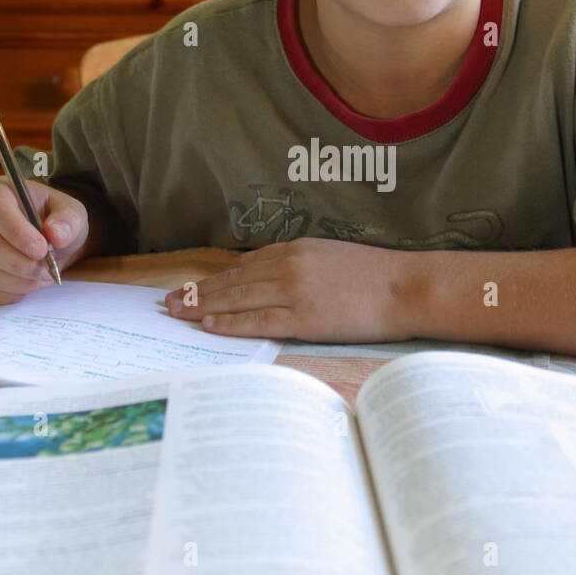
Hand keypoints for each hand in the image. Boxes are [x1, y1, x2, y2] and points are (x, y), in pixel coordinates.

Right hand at [0, 176, 88, 305]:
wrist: (45, 240)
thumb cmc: (54, 221)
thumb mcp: (71, 213)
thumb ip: (69, 220)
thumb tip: (56, 235)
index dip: (17, 233)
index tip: (42, 249)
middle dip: (19, 264)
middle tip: (46, 270)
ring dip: (15, 282)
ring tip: (41, 277)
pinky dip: (6, 295)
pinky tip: (25, 285)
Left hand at [165, 238, 415, 340]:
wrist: (408, 287)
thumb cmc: (379, 277)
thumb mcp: (334, 259)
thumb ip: (304, 267)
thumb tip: (278, 283)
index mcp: (297, 250)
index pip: (245, 265)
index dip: (215, 278)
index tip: (193, 286)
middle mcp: (289, 265)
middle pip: (232, 281)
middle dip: (196, 291)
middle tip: (166, 301)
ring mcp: (294, 291)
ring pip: (236, 299)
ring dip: (201, 307)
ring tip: (176, 313)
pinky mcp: (304, 317)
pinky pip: (257, 321)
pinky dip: (229, 322)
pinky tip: (208, 324)